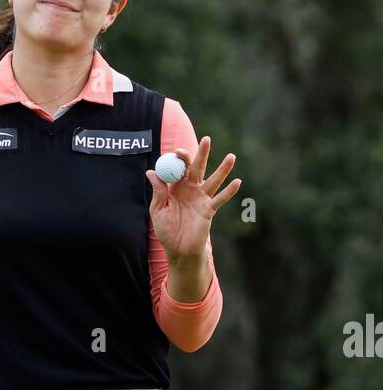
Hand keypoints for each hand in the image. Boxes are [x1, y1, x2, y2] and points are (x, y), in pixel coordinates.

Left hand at [145, 137, 240, 260]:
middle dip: (202, 154)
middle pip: (198, 168)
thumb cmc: (166, 231)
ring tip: (231, 157)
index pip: (179, 168)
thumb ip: (158, 191)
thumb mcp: (158, 210)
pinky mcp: (209, 210)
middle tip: (207, 139)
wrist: (178, 250)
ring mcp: (201, 199)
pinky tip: (237, 182)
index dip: (179, 159)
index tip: (178, 151)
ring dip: (223, 169)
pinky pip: (220, 199)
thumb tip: (151, 172)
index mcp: (176, 188)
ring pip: (213, 181)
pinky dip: (229, 191)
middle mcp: (190, 190)